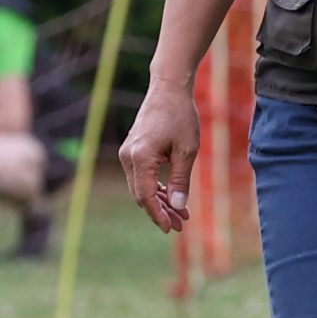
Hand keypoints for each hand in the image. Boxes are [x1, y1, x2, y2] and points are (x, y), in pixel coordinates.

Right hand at [119, 81, 198, 234]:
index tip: (171, 228)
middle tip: (181, 225)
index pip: (146, 196)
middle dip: (160, 211)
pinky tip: (173, 197)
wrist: (168, 89)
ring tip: (181, 215)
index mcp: (140, 158)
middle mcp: (128, 157)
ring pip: (141, 187)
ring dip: (160, 201)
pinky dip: (156, 187)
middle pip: (141, 195)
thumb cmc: (180, 117)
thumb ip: (181, 179)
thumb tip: (179, 206)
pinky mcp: (132, 150)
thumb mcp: (187, 151)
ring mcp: (127, 153)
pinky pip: (141, 176)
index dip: (158, 215)